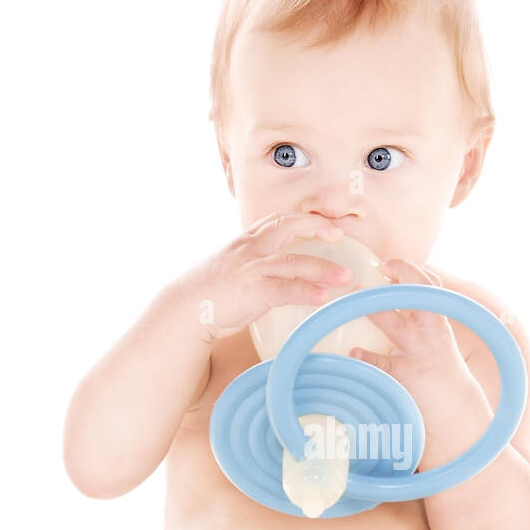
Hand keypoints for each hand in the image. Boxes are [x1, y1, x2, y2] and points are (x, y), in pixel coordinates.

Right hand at [184, 212, 354, 341]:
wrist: (183, 310)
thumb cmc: (208, 295)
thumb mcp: (231, 271)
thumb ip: (253, 267)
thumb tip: (273, 276)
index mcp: (245, 242)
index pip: (277, 219)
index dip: (304, 219)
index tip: (325, 227)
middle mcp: (250, 248)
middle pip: (288, 226)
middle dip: (317, 227)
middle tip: (340, 235)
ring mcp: (251, 268)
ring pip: (293, 261)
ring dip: (323, 267)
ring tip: (346, 276)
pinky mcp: (251, 291)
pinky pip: (285, 289)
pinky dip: (307, 291)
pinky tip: (324, 297)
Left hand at [348, 256, 475, 409]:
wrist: (457, 409)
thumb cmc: (438, 371)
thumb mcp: (433, 338)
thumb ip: (415, 318)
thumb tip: (386, 297)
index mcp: (435, 320)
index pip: (428, 285)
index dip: (408, 269)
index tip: (387, 262)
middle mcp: (430, 332)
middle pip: (418, 295)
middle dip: (398, 277)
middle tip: (371, 271)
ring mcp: (419, 353)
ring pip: (398, 325)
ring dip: (375, 311)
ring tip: (351, 301)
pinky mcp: (409, 376)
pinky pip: (386, 365)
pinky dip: (369, 358)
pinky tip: (354, 353)